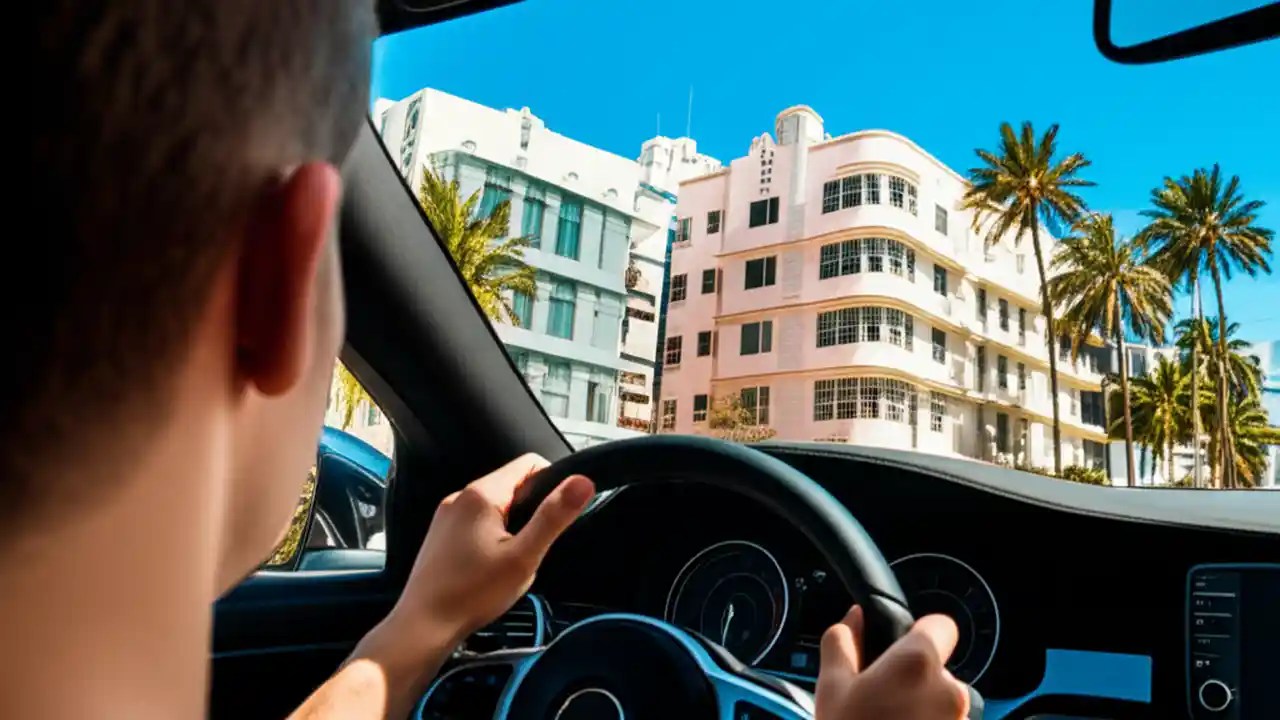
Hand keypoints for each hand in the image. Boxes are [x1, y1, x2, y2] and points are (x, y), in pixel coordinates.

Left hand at [386, 453, 594, 643]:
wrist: (424, 626)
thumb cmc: (473, 594)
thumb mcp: (523, 557)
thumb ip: (553, 517)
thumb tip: (582, 482)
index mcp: (482, 494)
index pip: (529, 464)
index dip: (552, 484)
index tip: (555, 517)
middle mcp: (460, 497)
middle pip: (512, 485)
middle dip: (531, 511)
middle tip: (533, 547)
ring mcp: (447, 516)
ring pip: (495, 506)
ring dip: (512, 526)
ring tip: (512, 561)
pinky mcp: (441, 534)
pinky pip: (477, 522)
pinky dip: (492, 536)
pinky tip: (490, 567)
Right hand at [815, 605, 969, 719]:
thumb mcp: (831, 688)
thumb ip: (841, 642)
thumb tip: (853, 618)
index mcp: (917, 664)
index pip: (941, 623)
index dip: (919, 631)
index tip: (898, 648)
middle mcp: (950, 690)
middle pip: (937, 665)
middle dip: (913, 676)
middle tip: (882, 696)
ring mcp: (962, 718)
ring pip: (942, 697)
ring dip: (922, 703)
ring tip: (889, 719)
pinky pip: (946, 719)